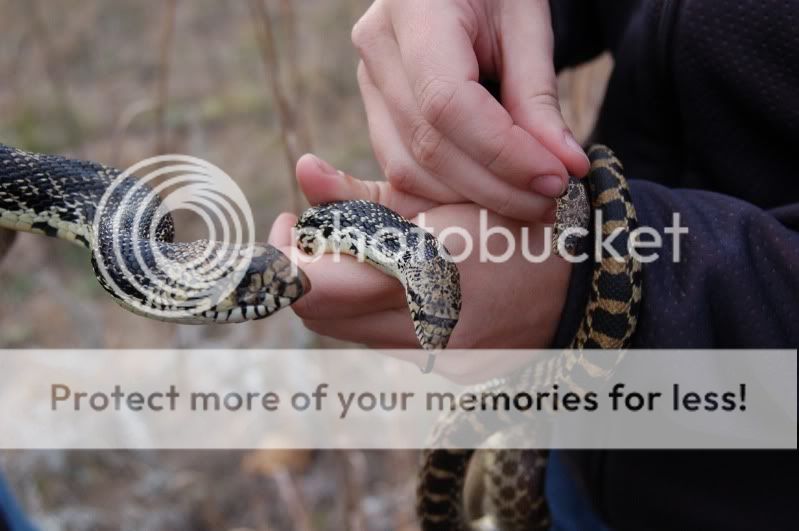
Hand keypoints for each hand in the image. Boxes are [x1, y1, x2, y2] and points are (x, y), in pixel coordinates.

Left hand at [268, 155, 571, 379]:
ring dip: (345, 294)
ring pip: (353, 332)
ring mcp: (440, 358)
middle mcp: (426, 327)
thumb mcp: (437, 194)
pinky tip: (406, 282)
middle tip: (317, 237)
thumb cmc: (508, 221)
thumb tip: (303, 170)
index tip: (287, 227)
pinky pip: (390, 343)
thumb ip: (362, 192)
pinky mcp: (452, 372)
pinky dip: (381, 313)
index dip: (284, 263)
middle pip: (324, 316)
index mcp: (423, 270)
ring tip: (368, 254)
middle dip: (309, 275)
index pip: (316, 289)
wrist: (581, 277)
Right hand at [351, 0, 589, 220]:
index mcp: (414, 9)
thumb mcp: (527, 22)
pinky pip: (403, 168)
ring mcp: (368, 82)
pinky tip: (491, 191)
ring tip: (528, 198)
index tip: (554, 178)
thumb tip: (566, 167)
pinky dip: (449, 191)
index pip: (448, 104)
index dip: (503, 153)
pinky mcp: (374, 109)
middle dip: (496, 186)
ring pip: (410, 168)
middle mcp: (378, 48)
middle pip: (429, 146)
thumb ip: (539, 96)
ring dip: (473, 197)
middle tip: (550, 202)